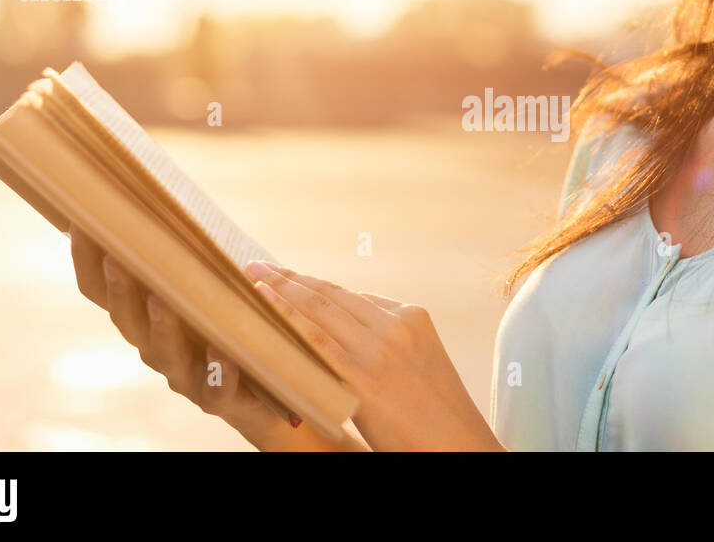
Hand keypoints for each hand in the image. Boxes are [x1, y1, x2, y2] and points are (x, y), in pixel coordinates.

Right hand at [68, 225, 366, 450]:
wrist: (267, 384)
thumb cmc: (230, 318)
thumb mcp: (207, 281)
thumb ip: (188, 251)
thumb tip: (164, 193)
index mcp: (142, 314)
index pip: (100, 286)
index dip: (86, 257)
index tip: (81, 220)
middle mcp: (153, 345)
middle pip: (124, 318)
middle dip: (120, 287)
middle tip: (119, 255)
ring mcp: (184, 374)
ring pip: (162, 352)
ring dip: (162, 326)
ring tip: (162, 301)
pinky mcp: (221, 398)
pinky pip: (215, 388)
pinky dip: (219, 370)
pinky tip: (223, 349)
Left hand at [245, 260, 504, 450]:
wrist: (460, 447)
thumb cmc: (439, 419)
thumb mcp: (422, 366)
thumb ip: (390, 345)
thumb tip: (349, 338)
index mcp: (413, 317)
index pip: (352, 296)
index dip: (314, 285)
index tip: (288, 277)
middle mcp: (397, 324)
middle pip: (332, 294)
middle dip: (291, 277)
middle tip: (258, 266)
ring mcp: (380, 349)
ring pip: (320, 308)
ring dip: (281, 288)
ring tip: (252, 276)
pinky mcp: (364, 377)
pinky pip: (316, 338)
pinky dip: (287, 314)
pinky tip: (264, 301)